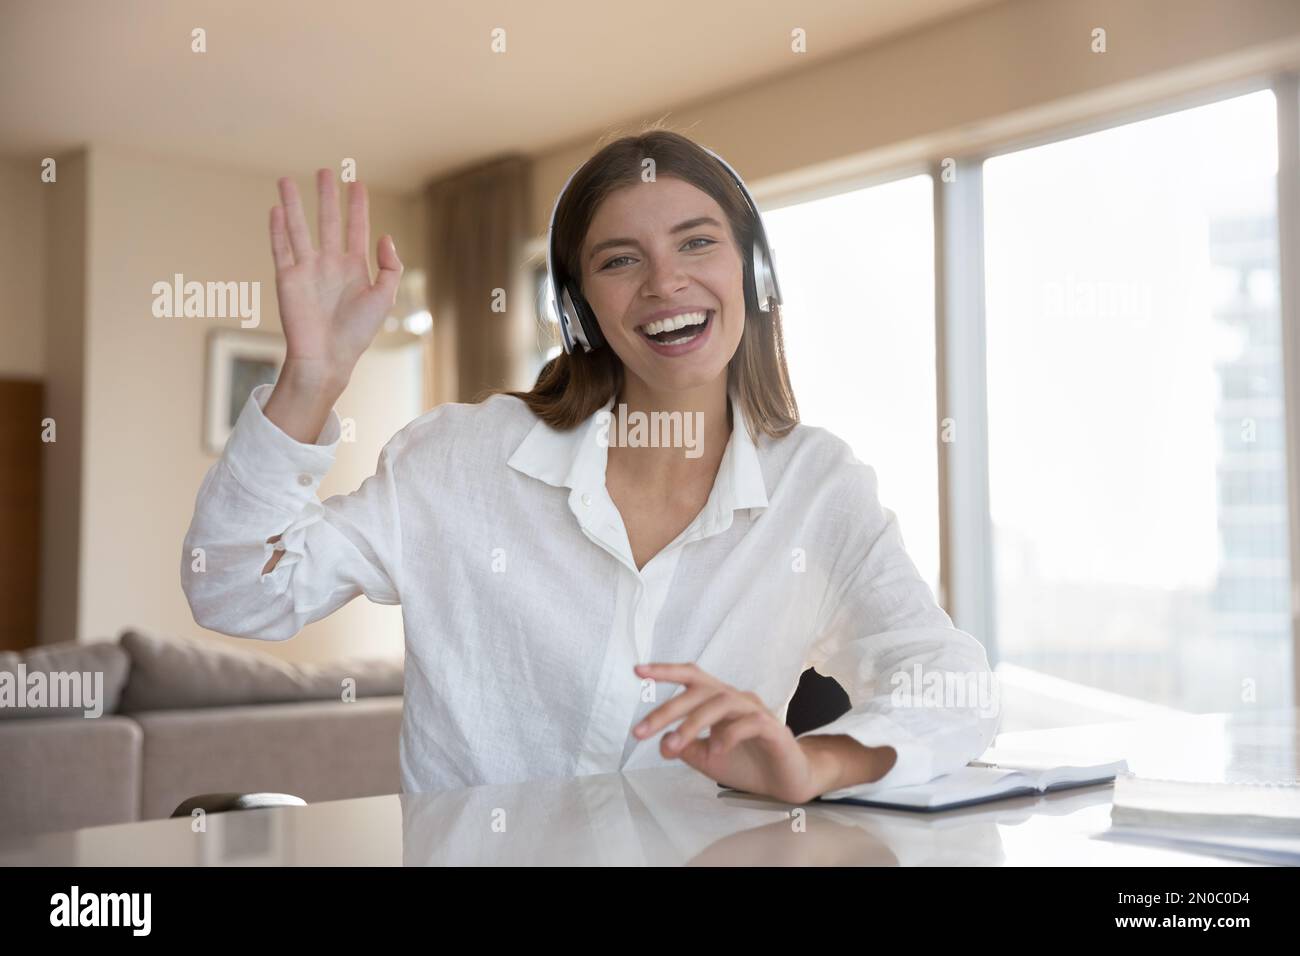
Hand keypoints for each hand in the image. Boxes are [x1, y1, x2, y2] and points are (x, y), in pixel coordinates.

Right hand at [269, 169, 402, 388]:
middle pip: (327, 222)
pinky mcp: (287, 279)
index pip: (355, 228)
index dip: (356, 206)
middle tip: (325, 171)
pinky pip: (281, 248)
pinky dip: (277, 229)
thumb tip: (385, 235)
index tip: (356, 183)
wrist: (328, 357)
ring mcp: (307, 270)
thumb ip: (390, 266)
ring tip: (287, 180)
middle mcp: (329, 264)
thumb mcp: (384, 298)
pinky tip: (276, 209)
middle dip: (326, 197)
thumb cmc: (358, 332)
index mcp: (354, 268)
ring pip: (299, 229)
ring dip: (293, 204)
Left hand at [632, 662, 826, 803]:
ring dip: (692, 724)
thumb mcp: (706, 758)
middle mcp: (735, 699)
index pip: (691, 677)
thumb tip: (662, 740)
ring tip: (674, 746)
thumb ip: (685, 747)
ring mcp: (755, 711)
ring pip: (721, 703)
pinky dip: (728, 736)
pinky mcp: (773, 728)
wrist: (786, 782)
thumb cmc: (746, 763)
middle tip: (640, 732)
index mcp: (718, 701)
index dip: (666, 671)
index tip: (637, 670)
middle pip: (699, 691)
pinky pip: (749, 723)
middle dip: (667, 710)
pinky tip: (716, 752)